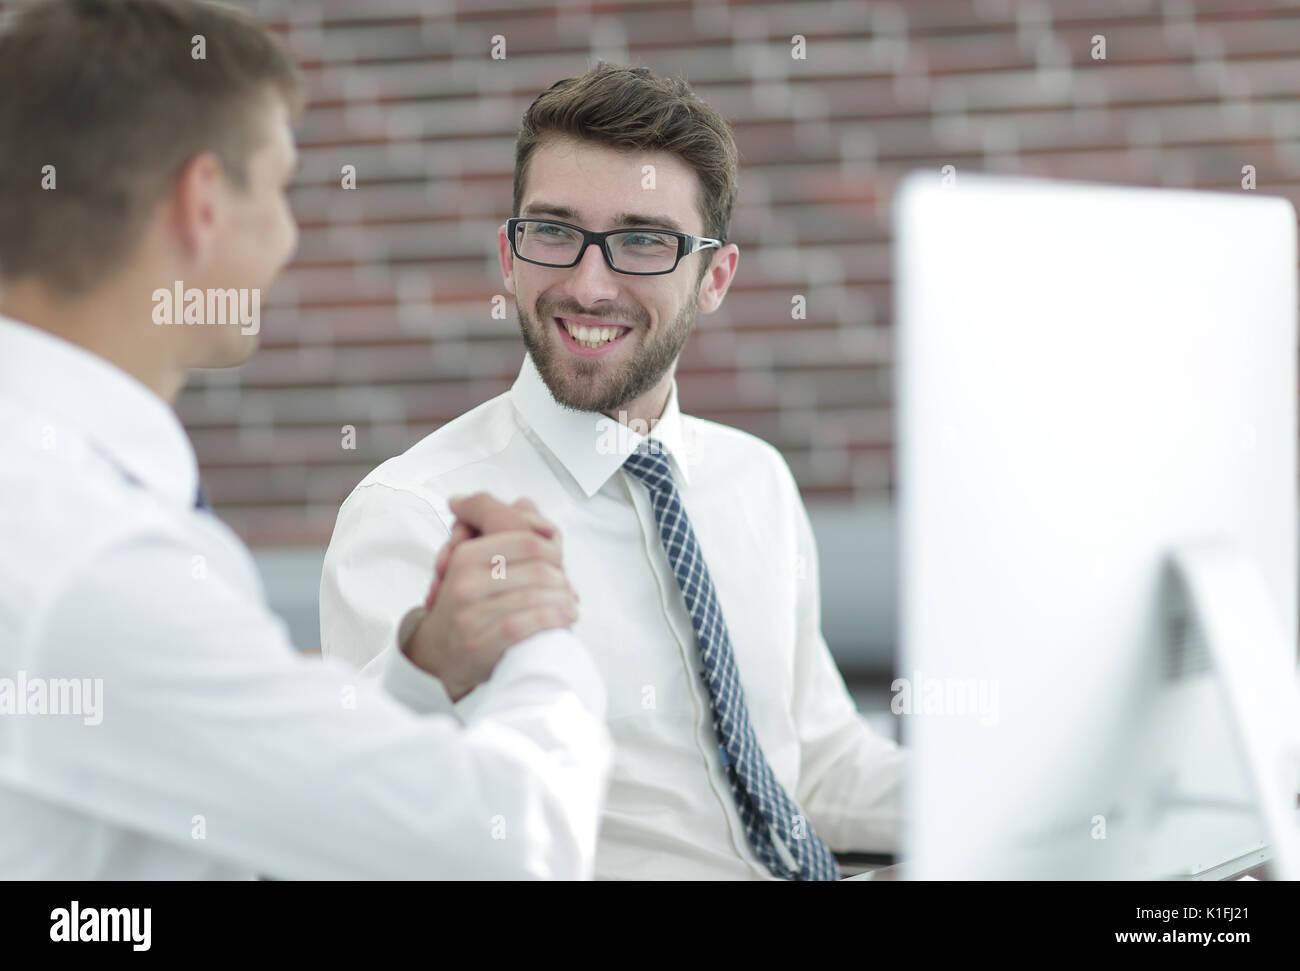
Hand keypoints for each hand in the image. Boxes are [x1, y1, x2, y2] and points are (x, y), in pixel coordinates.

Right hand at [402, 494, 576, 700]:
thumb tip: (524, 501)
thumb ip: (500, 526)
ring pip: (534, 597)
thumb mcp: (472, 558)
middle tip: (567, 584)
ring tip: (570, 601)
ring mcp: (470, 616)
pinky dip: (553, 619)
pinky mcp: (479, 645)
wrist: (439, 650)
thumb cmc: (464, 601)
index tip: (557, 557)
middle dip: (560, 576)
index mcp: (467, 556)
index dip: (552, 546)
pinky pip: (525, 625)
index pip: (525, 538)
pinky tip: (564, 617)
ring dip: (562, 599)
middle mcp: (465, 583)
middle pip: (536, 568)